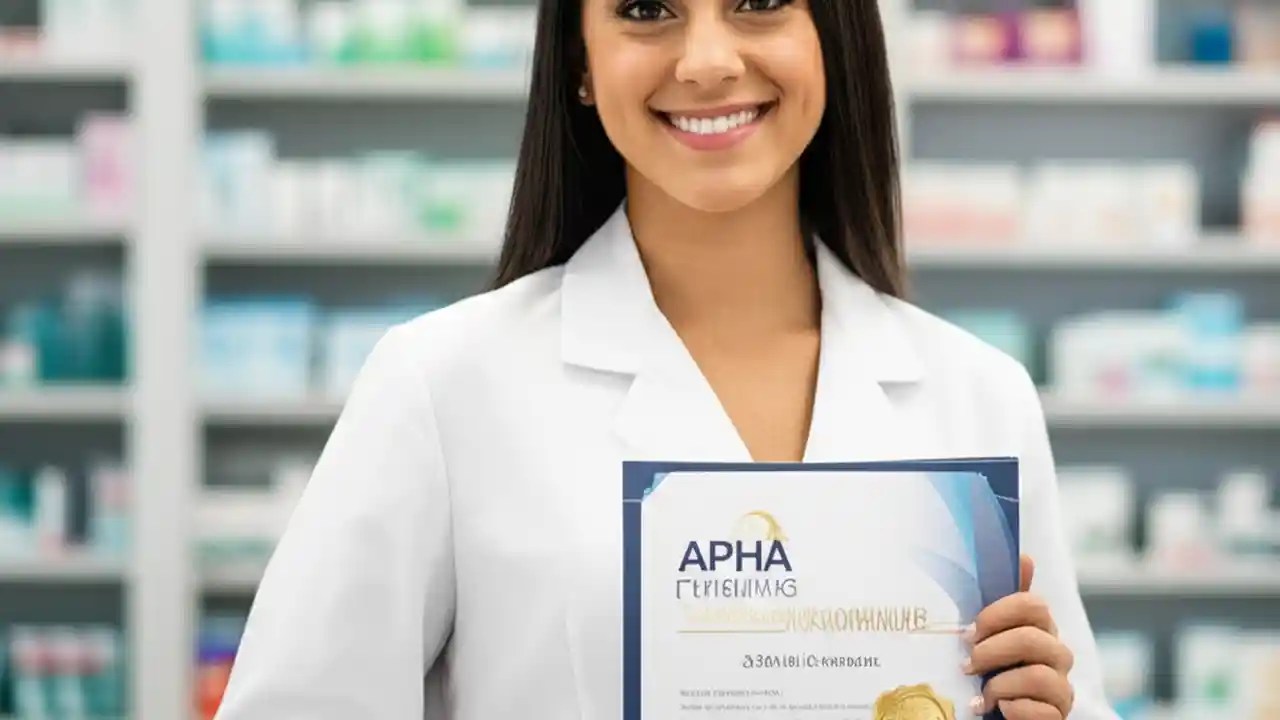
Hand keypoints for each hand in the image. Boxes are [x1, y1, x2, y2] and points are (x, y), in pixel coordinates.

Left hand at [962, 555, 1073, 718]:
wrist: (995, 712)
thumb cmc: (990, 668)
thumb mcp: (989, 631)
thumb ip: (1002, 597)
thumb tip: (1025, 556)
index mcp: (1040, 627)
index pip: (1032, 604)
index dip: (998, 615)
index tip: (970, 631)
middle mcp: (1056, 654)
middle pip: (1032, 639)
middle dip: (992, 651)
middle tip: (968, 664)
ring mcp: (1061, 686)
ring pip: (1039, 676)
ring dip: (999, 685)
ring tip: (981, 694)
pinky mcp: (1059, 715)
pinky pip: (1043, 711)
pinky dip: (1015, 710)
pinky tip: (1000, 710)